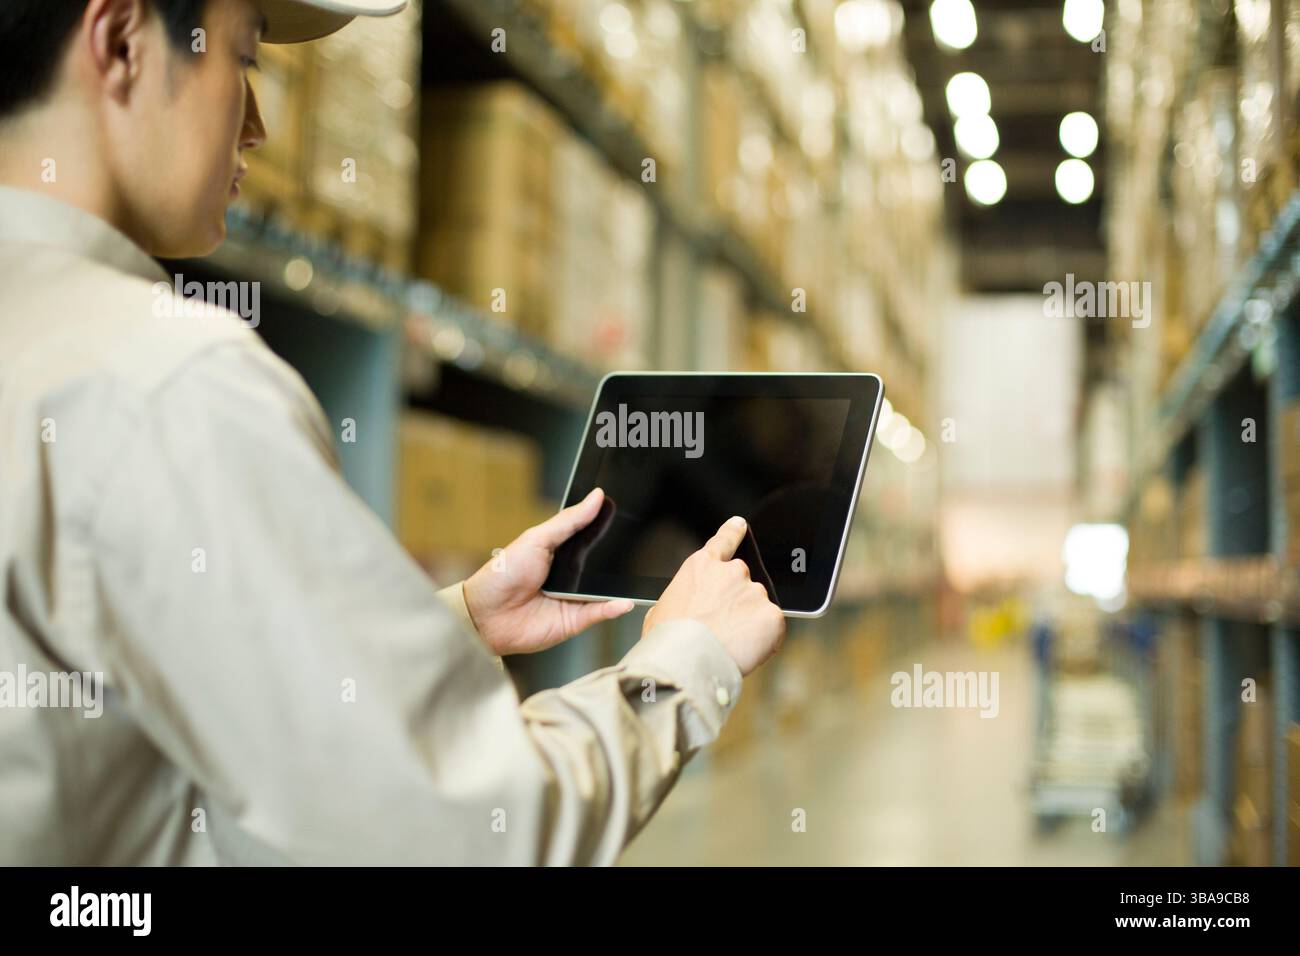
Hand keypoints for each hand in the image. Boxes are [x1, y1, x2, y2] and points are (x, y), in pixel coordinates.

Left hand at [462, 488, 634, 655]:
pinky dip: (613, 608)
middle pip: (602, 563)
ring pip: (604, 589)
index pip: (591, 536)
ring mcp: (573, 597)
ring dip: (620, 583)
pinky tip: (624, 601)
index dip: (608, 526)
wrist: (485, 614)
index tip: (628, 511)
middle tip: (641, 544)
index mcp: (560, 551)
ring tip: (640, 572)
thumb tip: (596, 497)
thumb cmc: (503, 573)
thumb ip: (569, 521)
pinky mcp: (574, 620)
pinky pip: (599, 613)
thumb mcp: (537, 539)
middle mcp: (570, 574)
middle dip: (620, 555)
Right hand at [643, 516, 785, 675]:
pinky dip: (765, 639)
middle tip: (722, 627)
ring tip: (729, 644)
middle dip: (737, 602)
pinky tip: (745, 650)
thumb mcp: (661, 609)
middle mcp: (732, 573)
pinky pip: (773, 627)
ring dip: (749, 622)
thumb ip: (682, 597)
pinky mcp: (771, 615)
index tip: (740, 525)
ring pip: (758, 606)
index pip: (724, 540)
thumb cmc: (667, 639)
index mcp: (702, 567)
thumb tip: (685, 607)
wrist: (685, 661)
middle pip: (743, 582)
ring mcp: (754, 592)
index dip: (733, 532)